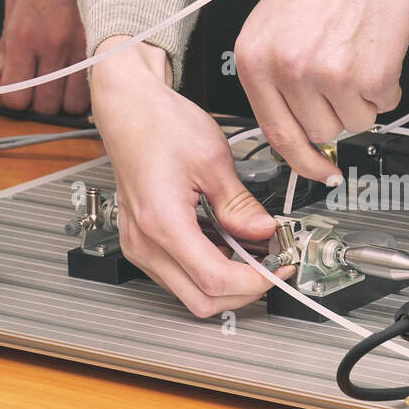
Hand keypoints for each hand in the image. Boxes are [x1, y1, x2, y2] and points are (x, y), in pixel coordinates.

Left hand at [0, 0, 87, 114]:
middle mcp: (52, 45)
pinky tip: (82, 76)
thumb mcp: (14, 5)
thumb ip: (4, 47)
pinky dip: (88, 89)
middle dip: (41, 101)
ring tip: (64, 82)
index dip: (15, 98)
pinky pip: (94, 86)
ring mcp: (80, 47)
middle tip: (41, 86)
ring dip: (67, 99)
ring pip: (72, 103)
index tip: (18, 90)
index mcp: (24, 35)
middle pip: (45, 104)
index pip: (15, 93)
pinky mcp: (103, 45)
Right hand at [90, 36, 291, 316]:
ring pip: (190, 293)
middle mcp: (145, 242)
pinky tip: (230, 247)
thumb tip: (266, 232)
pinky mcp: (142, 241)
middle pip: (202, 300)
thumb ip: (241, 205)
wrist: (128, 108)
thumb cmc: (159, 123)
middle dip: (244, 290)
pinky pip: (178, 274)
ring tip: (254, 254)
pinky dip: (209, 269)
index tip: (280, 267)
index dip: (256, 281)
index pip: (216, 280)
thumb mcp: (212, 160)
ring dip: (227, 282)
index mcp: (163, 222)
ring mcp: (139, 244)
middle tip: (272, 266)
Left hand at [234, 0, 408, 182]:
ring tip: (356, 57)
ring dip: (362, 101)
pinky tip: (375, 51)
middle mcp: (287, 68)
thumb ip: (274, 79)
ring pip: (352, 125)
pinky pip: (383, 105)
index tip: (316, 170)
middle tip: (342, 77)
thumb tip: (292, 132)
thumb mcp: (274, 26)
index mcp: (254, 58)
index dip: (300, 159)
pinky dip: (387, 86)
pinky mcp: (368, 74)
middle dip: (336, 113)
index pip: (275, 132)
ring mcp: (327, 74)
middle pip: (318, 133)